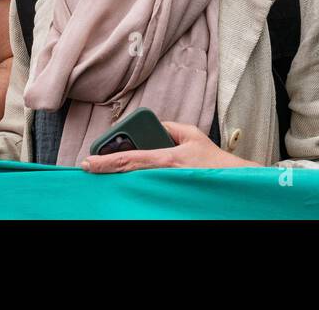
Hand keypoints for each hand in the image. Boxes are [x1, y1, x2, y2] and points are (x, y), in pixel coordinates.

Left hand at [80, 121, 256, 173]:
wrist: (230, 180)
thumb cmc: (212, 160)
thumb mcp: (191, 134)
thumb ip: (170, 127)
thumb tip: (153, 126)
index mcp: (166, 158)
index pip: (129, 159)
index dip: (106, 161)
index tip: (88, 161)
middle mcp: (163, 173)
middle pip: (128, 171)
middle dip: (108, 168)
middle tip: (90, 165)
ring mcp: (165, 184)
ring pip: (135, 179)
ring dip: (120, 174)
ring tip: (104, 169)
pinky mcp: (169, 191)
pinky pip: (147, 186)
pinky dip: (135, 181)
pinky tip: (125, 179)